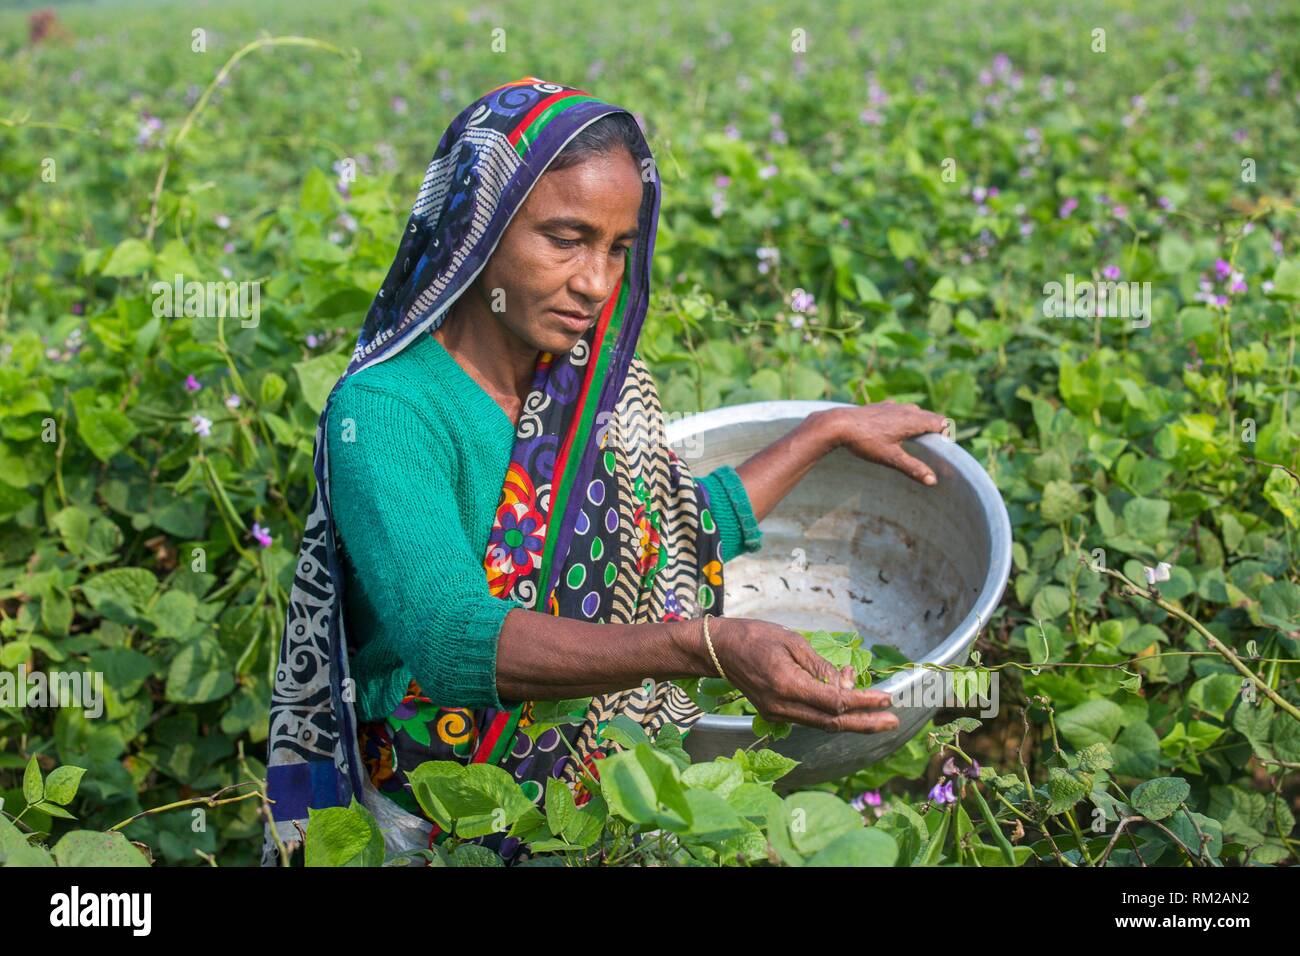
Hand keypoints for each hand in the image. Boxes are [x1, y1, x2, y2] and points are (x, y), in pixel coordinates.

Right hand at [708, 618, 898, 733]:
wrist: (718, 649)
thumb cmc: (755, 636)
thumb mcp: (793, 642)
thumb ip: (821, 666)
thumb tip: (846, 685)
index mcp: (787, 685)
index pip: (834, 702)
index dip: (863, 703)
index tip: (887, 698)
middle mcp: (782, 706)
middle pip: (832, 722)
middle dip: (865, 723)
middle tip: (893, 721)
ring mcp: (777, 713)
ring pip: (822, 723)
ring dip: (851, 717)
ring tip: (876, 707)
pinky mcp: (775, 713)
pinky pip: (810, 717)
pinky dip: (831, 711)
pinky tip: (845, 697)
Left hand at [824, 401, 947, 485]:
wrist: (839, 424)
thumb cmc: (865, 441)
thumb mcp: (891, 458)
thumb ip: (913, 468)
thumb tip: (933, 480)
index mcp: (912, 420)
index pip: (941, 422)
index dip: (947, 433)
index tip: (945, 447)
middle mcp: (905, 410)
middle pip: (930, 416)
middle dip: (935, 428)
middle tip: (936, 444)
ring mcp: (892, 406)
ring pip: (915, 411)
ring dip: (920, 421)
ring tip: (918, 436)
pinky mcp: (880, 406)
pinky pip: (899, 409)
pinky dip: (904, 417)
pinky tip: (895, 425)